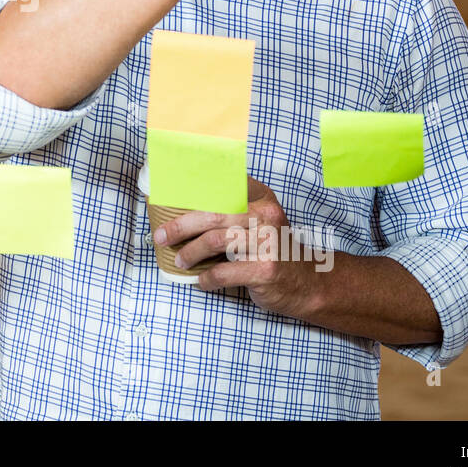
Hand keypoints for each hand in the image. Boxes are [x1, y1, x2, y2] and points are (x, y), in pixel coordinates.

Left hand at [154, 176, 323, 318]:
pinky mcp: (265, 270)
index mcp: (261, 198)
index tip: (167, 192)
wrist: (307, 282)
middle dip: (180, 226)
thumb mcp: (260, 220)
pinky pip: (223, 272)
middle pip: (212, 214)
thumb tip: (181, 206)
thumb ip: (231, 208)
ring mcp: (268, 242)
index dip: (193, 186)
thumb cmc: (271, 250)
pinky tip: (200, 281)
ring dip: (190, 253)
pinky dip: (206, 278)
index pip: (223, 183)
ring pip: (214, 241)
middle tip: (160, 236)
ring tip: (180, 260)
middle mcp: (266, 215)